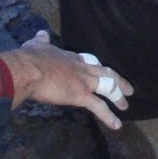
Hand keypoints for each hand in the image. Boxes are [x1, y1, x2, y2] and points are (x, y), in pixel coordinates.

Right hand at [0, 30, 133, 130]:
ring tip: (125, 105)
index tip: (101, 72)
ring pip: (108, 87)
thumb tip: (42, 34)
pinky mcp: (80, 95)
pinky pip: (99, 106)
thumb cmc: (29, 59)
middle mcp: (82, 67)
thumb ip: (41, 41)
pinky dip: (109, 116)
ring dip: (118, 96)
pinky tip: (117, 125)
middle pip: (106, 72)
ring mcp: (83, 81)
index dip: (96, 68)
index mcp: (71, 57)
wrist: (28, 69)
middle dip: (118, 80)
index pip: (89, 62)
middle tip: (129, 88)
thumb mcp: (35, 45)